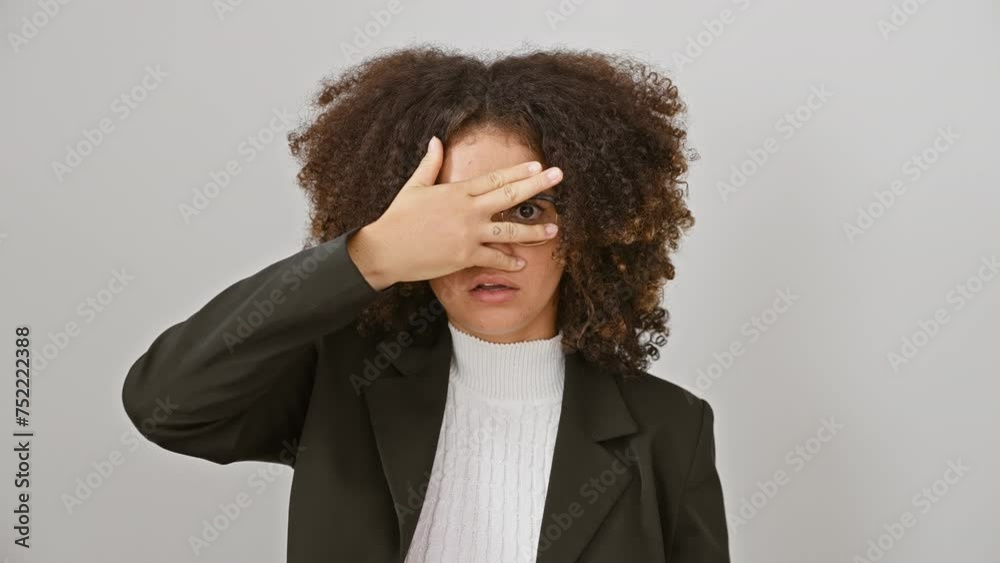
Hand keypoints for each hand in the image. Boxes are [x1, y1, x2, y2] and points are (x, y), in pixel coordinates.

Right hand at [346, 136, 562, 290]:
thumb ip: (430, 164)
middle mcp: (468, 210)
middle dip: (538, 184)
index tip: (538, 164)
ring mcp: (469, 234)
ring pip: (509, 230)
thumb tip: (435, 140)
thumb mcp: (414, 186)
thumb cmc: (398, 217)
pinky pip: (494, 258)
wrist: (385, 249)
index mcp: (458, 191)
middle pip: (510, 195)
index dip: (519, 171)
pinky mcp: (465, 256)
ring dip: (534, 230)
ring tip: (554, 230)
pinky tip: (521, 263)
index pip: (496, 178)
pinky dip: (509, 261)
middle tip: (559, 176)